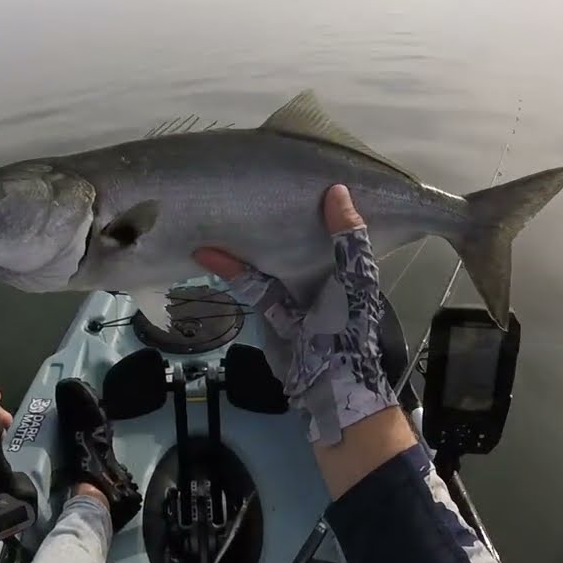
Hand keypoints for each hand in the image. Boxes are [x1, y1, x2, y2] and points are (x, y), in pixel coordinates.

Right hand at [194, 184, 397, 444]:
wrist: (331, 387)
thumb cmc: (351, 329)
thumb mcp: (355, 279)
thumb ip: (348, 239)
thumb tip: (337, 191)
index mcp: (345, 266)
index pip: (332, 227)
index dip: (320, 203)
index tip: (301, 174)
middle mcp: (318, 276)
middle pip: (295, 238)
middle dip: (275, 217)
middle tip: (252, 185)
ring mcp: (291, 294)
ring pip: (266, 259)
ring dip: (244, 240)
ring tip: (222, 212)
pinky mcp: (267, 311)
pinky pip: (248, 285)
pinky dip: (228, 268)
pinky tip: (207, 252)